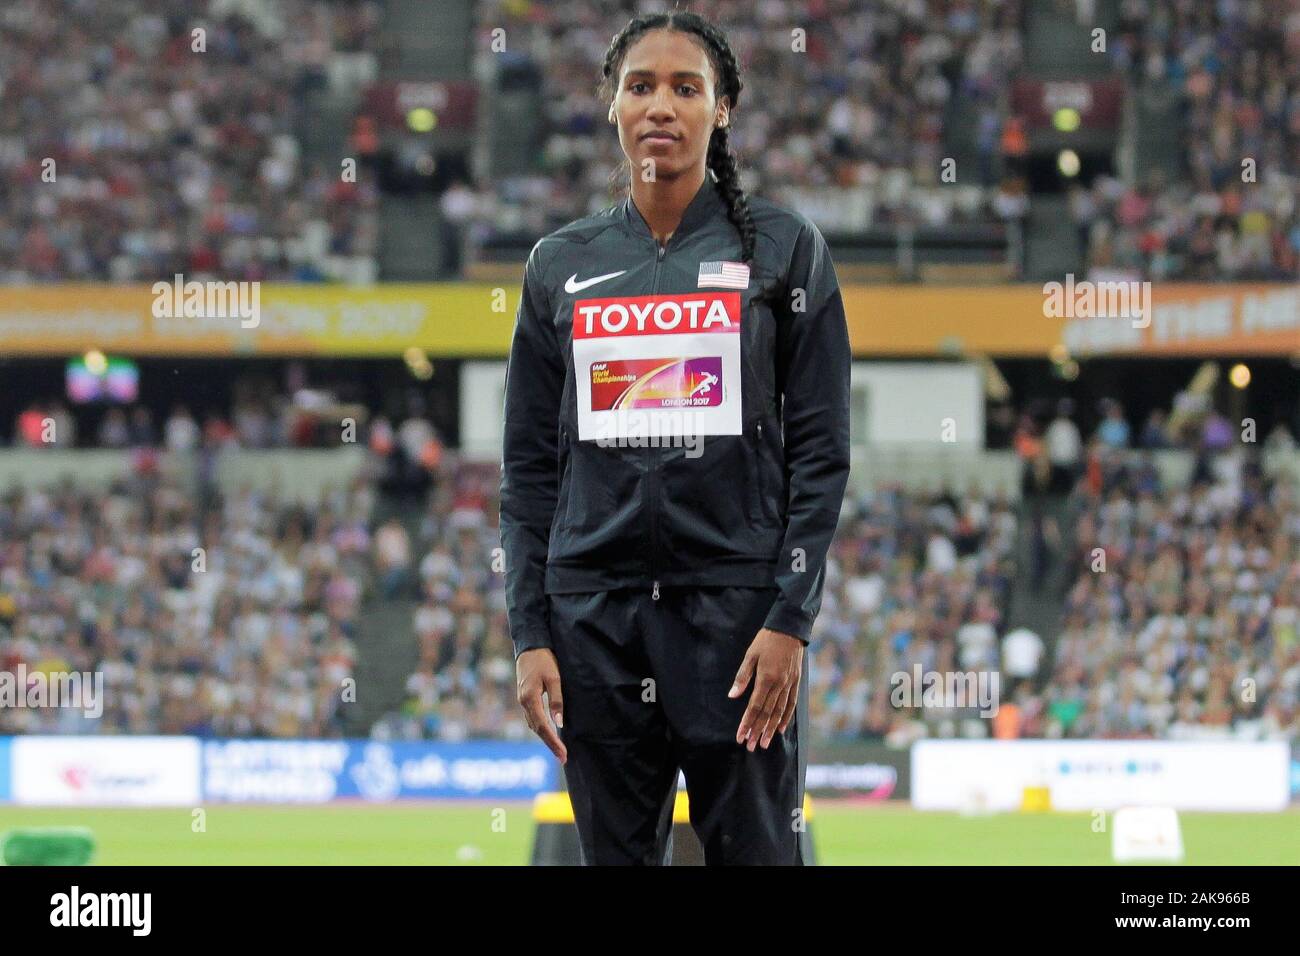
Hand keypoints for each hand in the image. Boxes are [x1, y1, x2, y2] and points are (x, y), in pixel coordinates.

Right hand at [516, 648, 566, 763]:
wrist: (529, 646)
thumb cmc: (544, 660)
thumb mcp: (554, 678)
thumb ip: (557, 700)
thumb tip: (559, 723)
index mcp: (530, 699)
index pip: (542, 727)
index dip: (553, 742)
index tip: (563, 755)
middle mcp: (523, 702)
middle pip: (537, 730)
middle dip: (550, 744)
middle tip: (563, 758)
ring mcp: (522, 701)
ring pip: (534, 725)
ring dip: (545, 737)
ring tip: (559, 749)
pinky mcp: (525, 698)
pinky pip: (533, 718)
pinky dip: (541, 727)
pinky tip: (549, 732)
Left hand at [729, 627, 802, 750]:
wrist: (789, 629)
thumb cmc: (766, 641)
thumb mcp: (750, 655)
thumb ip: (742, 677)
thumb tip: (732, 695)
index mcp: (766, 678)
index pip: (755, 706)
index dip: (747, 723)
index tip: (741, 736)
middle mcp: (779, 684)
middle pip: (767, 713)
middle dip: (758, 731)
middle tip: (751, 746)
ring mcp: (789, 684)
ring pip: (779, 712)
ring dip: (771, 729)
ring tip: (765, 743)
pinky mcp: (796, 682)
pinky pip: (791, 704)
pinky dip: (786, 718)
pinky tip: (780, 728)